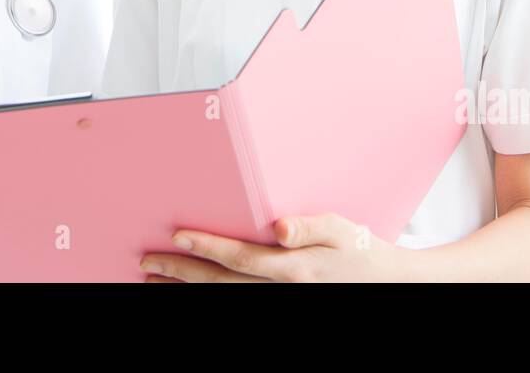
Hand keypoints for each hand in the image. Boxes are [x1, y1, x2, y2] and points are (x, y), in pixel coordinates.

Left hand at [139, 212, 409, 282]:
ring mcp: (276, 302)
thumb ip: (309, 227)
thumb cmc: (359, 250)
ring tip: (153, 282)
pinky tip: (187, 290)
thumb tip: (277, 226)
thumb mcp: (341, 230)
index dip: (207, 248)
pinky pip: (235, 301)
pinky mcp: (277, 303)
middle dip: (180, 274)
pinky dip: (208, 296)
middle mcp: (280, 291)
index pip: (240, 258)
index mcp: (293, 269)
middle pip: (220, 284)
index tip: (177, 237)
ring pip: (222, 298)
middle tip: (146, 262)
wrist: (383, 284)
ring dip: (186, 291)